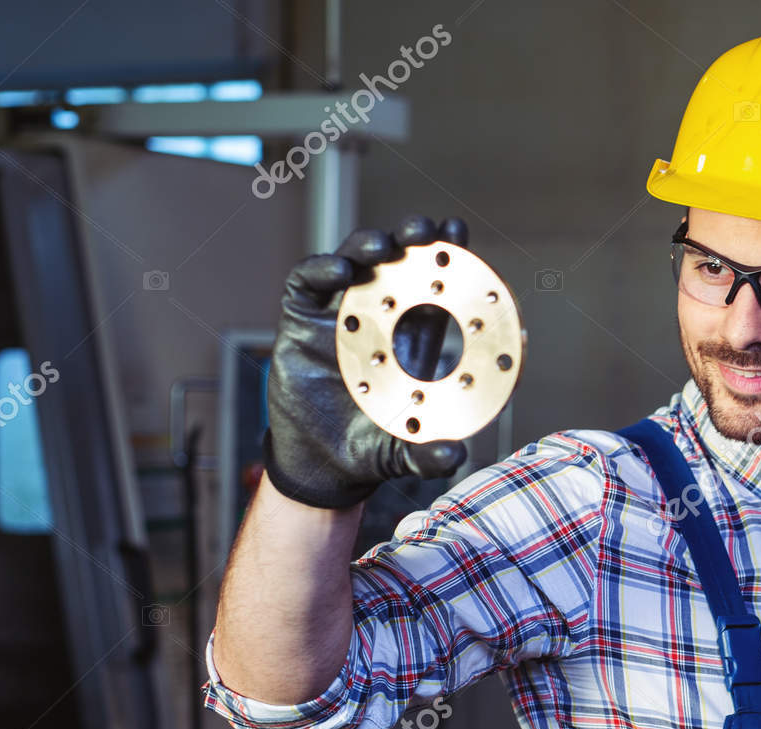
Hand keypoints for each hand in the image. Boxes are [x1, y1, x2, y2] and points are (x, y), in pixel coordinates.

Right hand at [263, 216, 470, 508]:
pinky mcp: (301, 322)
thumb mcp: (404, 452)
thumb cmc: (369, 450)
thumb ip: (429, 454)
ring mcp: (337, 315)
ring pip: (354, 264)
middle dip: (412, 241)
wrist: (320, 466)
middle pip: (396, 264)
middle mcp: (377, 318)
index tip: (459, 234)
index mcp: (411, 339)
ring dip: (368, 247)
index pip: (434, 288)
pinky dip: (321, 270)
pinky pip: (307, 284)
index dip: (446, 259)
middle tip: (427, 230)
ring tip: (385, 246)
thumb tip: (457, 458)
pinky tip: (340, 270)